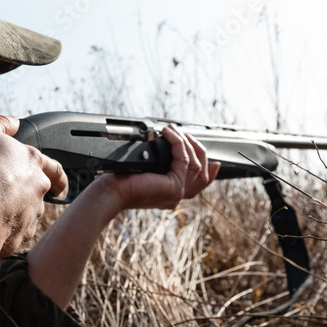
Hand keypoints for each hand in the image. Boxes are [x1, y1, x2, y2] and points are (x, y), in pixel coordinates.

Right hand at [0, 115, 67, 285]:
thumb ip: (1, 124)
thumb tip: (13, 122)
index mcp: (32, 161)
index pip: (54, 167)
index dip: (57, 175)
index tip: (59, 184)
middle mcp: (38, 187)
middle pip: (40, 191)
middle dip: (28, 193)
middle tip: (11, 196)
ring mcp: (32, 213)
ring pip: (28, 212)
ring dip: (15, 211)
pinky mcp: (21, 234)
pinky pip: (15, 231)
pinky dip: (5, 228)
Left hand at [89, 124, 220, 213]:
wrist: (110, 192)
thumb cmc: (120, 180)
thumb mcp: (144, 170)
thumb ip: (159, 165)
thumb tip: (163, 145)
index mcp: (171, 195)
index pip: (199, 185)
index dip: (210, 174)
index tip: (216, 163)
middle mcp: (177, 197)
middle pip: (201, 173)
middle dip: (198, 150)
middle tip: (187, 134)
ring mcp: (177, 193)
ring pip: (195, 163)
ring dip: (186, 142)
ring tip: (173, 129)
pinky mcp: (173, 186)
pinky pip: (183, 158)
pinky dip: (178, 142)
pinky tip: (168, 133)